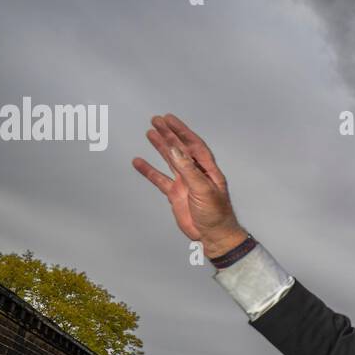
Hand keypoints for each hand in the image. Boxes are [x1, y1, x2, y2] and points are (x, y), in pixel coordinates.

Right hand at [133, 114, 247, 255]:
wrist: (212, 235)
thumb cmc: (216, 213)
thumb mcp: (203, 189)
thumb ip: (188, 169)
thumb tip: (175, 149)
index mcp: (207, 169)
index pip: (193, 144)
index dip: (182, 131)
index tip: (169, 119)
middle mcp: (195, 173)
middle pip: (180, 148)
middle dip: (169, 134)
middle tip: (156, 120)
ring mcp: (185, 183)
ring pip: (170, 160)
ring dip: (160, 147)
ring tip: (149, 133)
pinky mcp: (175, 194)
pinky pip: (159, 179)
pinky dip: (148, 170)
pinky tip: (139, 162)